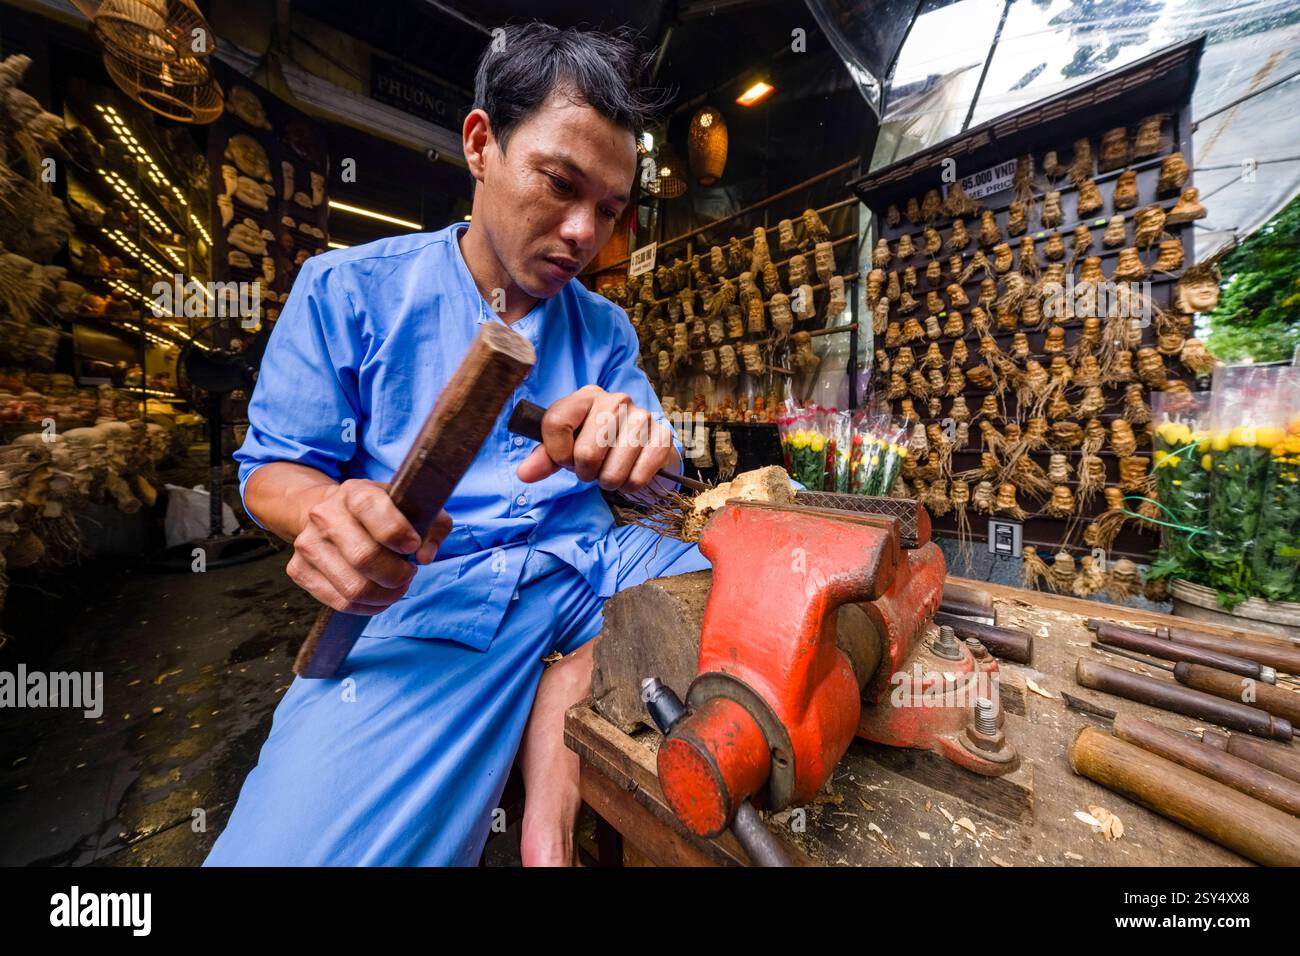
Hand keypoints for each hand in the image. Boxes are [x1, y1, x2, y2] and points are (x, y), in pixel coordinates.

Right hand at [286, 478, 452, 614]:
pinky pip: (339, 603)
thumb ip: (433, 525)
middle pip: (364, 558)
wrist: (328, 512)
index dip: (398, 534)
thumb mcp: (411, 505)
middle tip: (408, 574)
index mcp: (355, 492)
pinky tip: (377, 596)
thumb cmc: (379, 512)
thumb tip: (425, 557)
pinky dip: (366, 607)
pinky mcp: (298, 570)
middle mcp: (325, 515)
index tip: (412, 546)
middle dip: (396, 575)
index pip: (373, 512)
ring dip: (384, 595)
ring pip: (352, 588)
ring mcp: (308, 544)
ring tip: (395, 586)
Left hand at [516, 385, 675, 493]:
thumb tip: (524, 474)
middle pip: (586, 453)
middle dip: (585, 472)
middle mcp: (616, 400)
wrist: (640, 449)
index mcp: (587, 395)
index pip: (555, 423)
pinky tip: (630, 475)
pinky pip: (637, 478)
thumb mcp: (566, 448)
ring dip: (608, 482)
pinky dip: (629, 486)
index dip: (556, 453)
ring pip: (612, 471)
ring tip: (610, 472)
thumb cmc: (597, 446)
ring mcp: (642, 417)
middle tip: (592, 468)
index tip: (565, 460)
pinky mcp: (662, 438)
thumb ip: (543, 459)